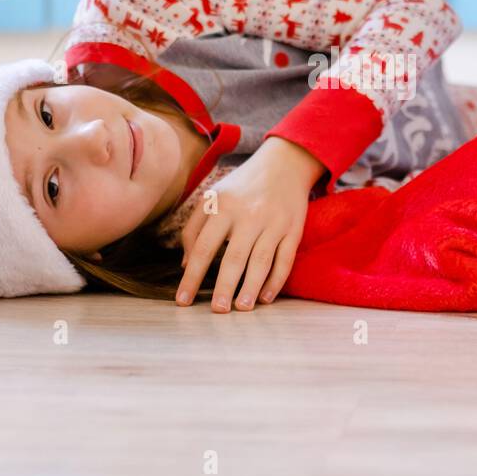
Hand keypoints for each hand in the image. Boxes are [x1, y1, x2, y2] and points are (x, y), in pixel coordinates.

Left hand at [176, 136, 325, 310]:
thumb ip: (194, 228)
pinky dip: (276, 281)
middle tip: (217, 311)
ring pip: (262, 261)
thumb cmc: (241, 186)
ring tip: (241, 309)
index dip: (192, 276)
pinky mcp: (294, 229)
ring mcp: (274, 223)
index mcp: (224, 206)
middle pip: (234, 258)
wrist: (283, 164)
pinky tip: (265, 297)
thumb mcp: (212, 197)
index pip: (204, 247)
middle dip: (225, 287)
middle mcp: (249, 215)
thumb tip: (187, 264)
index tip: (182, 300)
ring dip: (251, 288)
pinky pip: (285, 260)